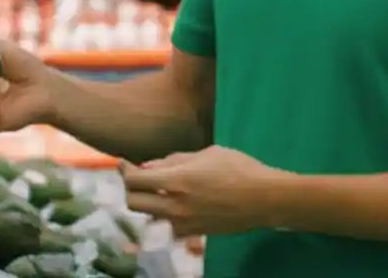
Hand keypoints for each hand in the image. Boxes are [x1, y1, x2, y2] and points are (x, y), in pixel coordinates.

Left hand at [120, 146, 286, 237]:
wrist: (264, 199)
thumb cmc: (238, 168)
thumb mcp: (206, 153)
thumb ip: (174, 160)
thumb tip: (149, 166)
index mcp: (176, 181)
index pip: (134, 180)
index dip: (124, 170)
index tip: (125, 163)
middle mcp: (174, 205)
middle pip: (133, 202)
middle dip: (130, 188)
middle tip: (137, 177)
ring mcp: (183, 223)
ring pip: (149, 215)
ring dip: (148, 202)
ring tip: (159, 189)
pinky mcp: (194, 233)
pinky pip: (168, 225)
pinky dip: (167, 214)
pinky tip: (178, 203)